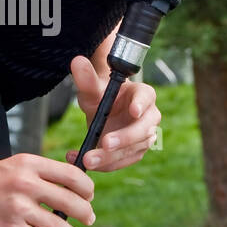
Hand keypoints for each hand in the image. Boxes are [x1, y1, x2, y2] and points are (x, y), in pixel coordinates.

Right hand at [0, 154, 95, 226]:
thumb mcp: (8, 167)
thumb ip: (35, 175)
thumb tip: (64, 190)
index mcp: (27, 164)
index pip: (71, 175)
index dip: (86, 188)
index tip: (88, 195)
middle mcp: (26, 183)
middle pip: (71, 201)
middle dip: (86, 214)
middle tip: (89, 219)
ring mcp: (19, 208)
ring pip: (61, 226)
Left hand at [65, 54, 160, 171]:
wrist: (102, 112)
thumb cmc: (101, 95)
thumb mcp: (92, 88)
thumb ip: (86, 78)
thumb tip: (77, 61)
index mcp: (144, 95)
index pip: (146, 98)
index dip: (141, 104)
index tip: (133, 111)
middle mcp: (149, 117)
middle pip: (143, 130)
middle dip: (124, 138)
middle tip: (105, 144)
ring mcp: (144, 137)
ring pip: (132, 150)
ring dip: (110, 158)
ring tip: (87, 159)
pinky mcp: (134, 153)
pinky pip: (121, 162)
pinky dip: (103, 165)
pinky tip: (83, 162)